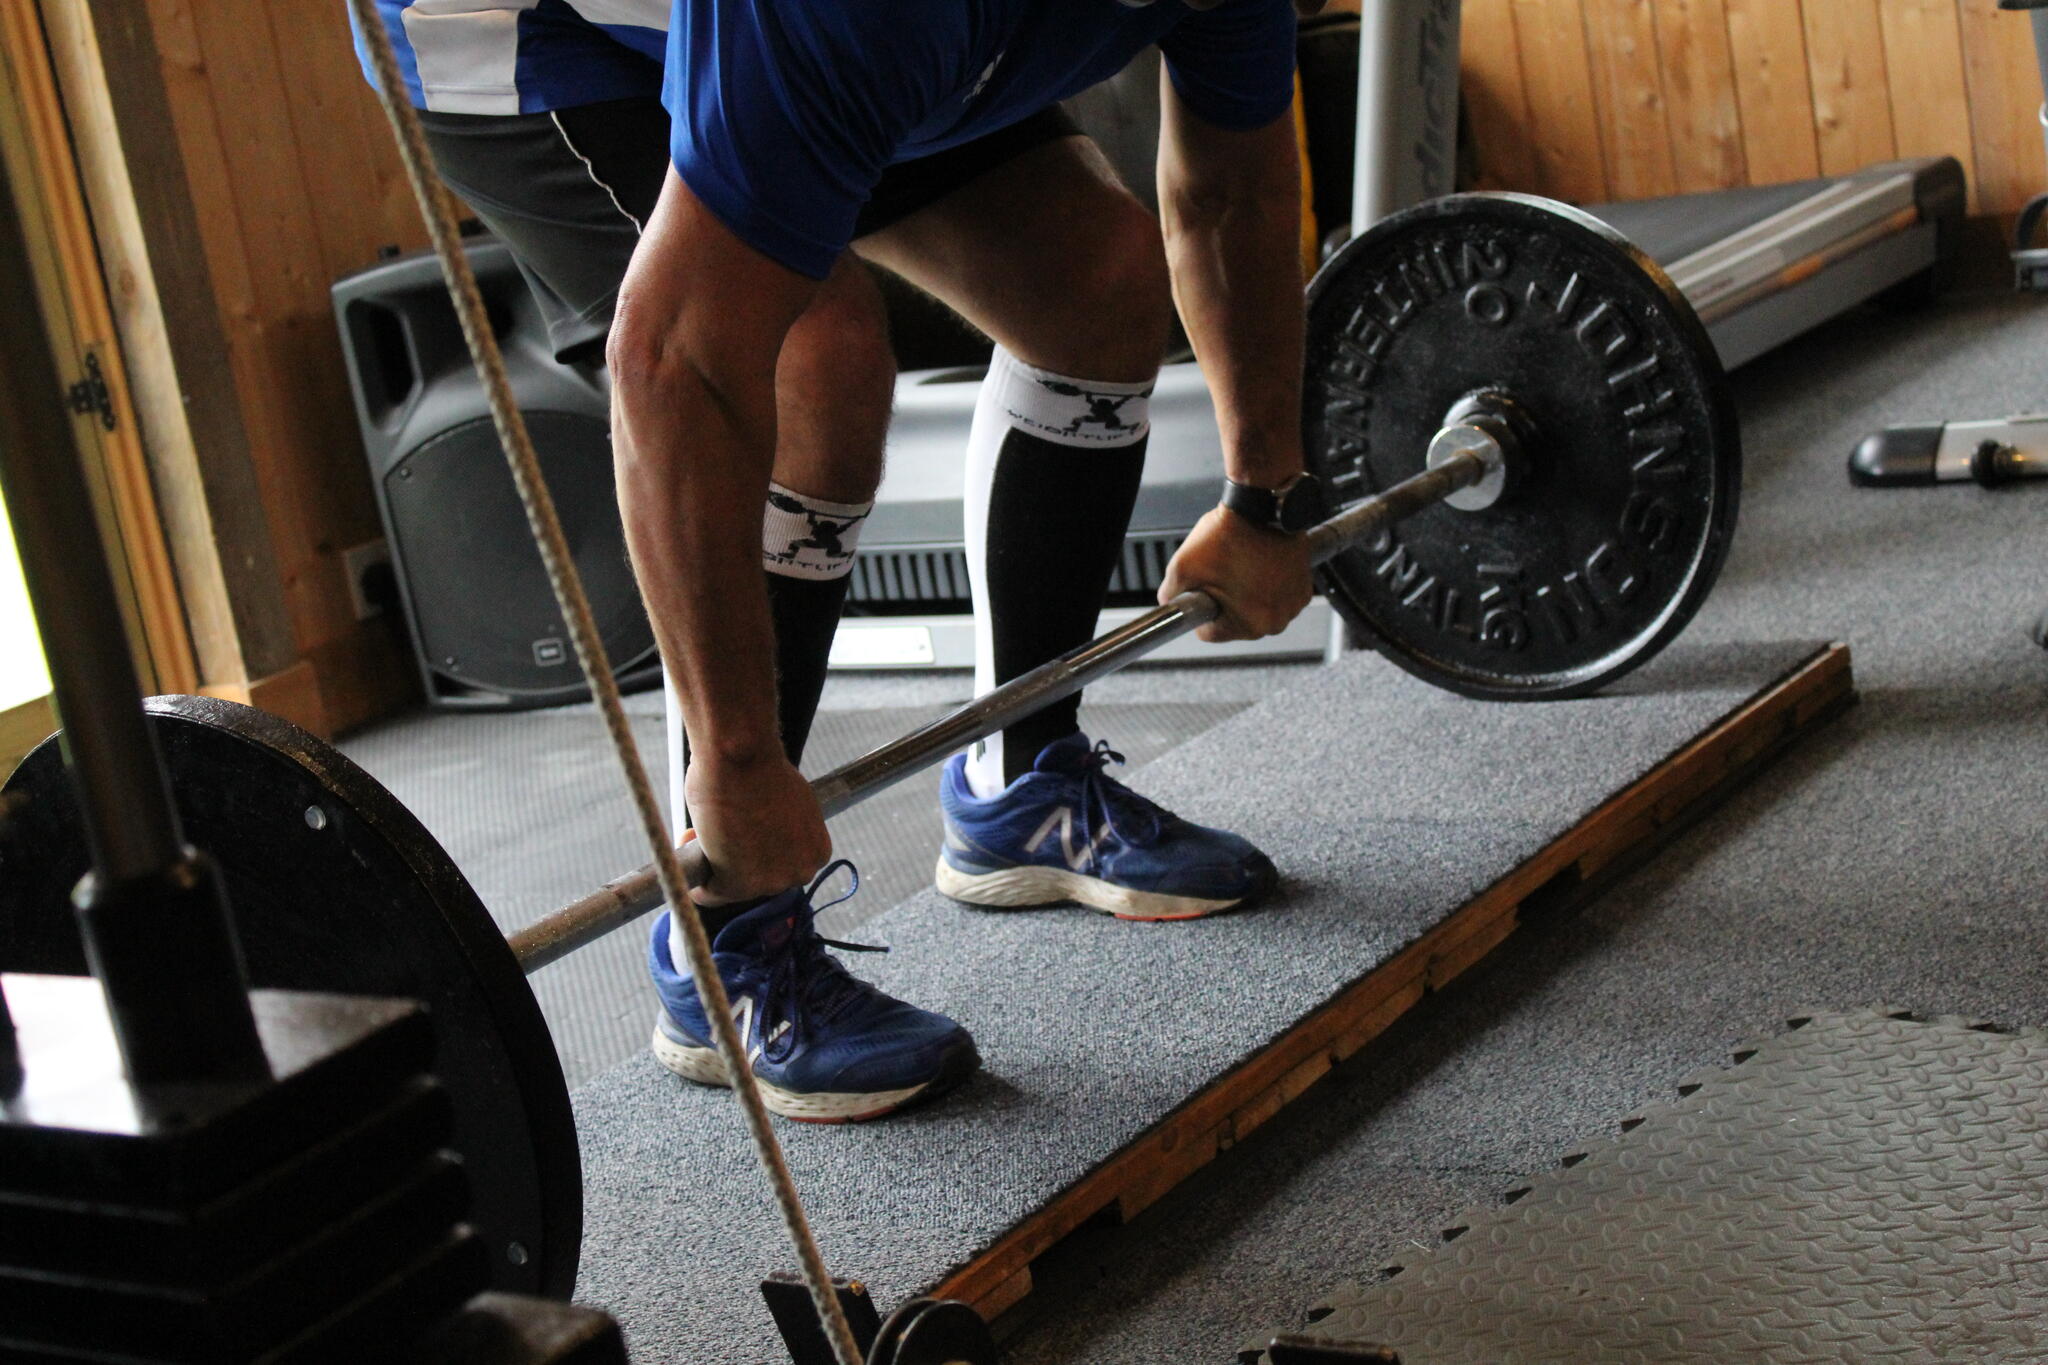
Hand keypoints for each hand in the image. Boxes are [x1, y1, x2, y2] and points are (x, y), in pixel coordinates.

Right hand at [681, 753, 830, 904]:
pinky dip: (696, 881)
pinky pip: (709, 894)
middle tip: (718, 828)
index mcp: (817, 851)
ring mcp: (770, 882)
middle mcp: (801, 872)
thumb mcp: (786, 803)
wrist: (743, 757)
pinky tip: (688, 852)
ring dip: (714, 864)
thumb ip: (777, 827)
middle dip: (736, 857)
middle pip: (760, 878)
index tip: (740, 829)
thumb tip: (755, 832)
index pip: (783, 864)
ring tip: (703, 830)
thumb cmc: (760, 768)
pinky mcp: (738, 885)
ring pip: (733, 887)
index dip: (757, 848)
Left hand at [1159, 505, 1313, 642]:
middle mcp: (1276, 620)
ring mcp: (1293, 604)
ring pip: (1258, 610)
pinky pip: (1277, 597)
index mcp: (1249, 624)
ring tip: (1241, 567)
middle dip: (1225, 603)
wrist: (1261, 506)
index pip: (1209, 632)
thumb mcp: (1182, 567)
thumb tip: (1169, 603)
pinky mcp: (1304, 588)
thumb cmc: (1228, 534)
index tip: (1200, 593)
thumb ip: (1170, 594)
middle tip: (1221, 574)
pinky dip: (1268, 586)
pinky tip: (1258, 565)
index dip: (1198, 610)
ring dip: (1248, 595)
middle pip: (1236, 623)